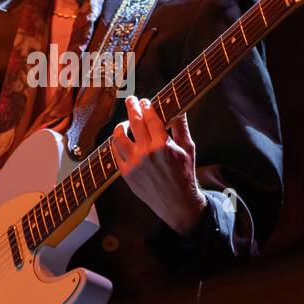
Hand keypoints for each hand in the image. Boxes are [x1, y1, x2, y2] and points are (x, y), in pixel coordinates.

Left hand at [111, 96, 207, 234]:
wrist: (177, 203)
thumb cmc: (184, 175)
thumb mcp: (188, 149)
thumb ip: (181, 127)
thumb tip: (179, 109)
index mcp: (163, 145)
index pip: (150, 118)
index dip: (146, 107)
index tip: (144, 101)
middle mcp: (146, 153)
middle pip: (134, 123)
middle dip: (132, 108)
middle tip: (130, 100)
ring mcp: (134, 164)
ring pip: (119, 138)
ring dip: (120, 126)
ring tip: (124, 123)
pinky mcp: (127, 174)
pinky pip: (115, 154)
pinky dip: (116, 144)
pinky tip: (120, 140)